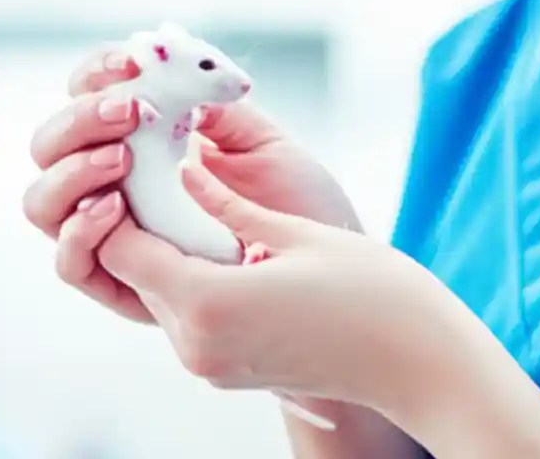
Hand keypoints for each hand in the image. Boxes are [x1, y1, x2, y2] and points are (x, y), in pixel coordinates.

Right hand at [22, 43, 361, 323]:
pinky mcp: (121, 285)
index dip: (99, 73)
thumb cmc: (296, 205)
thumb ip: (218, 108)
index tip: (134, 64)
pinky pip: (72, 263)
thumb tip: (172, 66)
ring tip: (120, 160)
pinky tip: (114, 208)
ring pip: (44, 202)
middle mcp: (114, 184)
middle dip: (80, 120)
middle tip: (130, 113)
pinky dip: (79, 233)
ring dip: (72, 173)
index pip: (89, 95)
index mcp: (143, 140)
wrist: (327, 276)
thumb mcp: (264, 145)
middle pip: (50, 145)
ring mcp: (112, 235)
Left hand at [97, 163, 539, 458]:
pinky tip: (229, 249)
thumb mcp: (297, 233)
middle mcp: (196, 345)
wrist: (417, 361)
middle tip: (170, 172)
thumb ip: (229, 204)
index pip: (121, 248)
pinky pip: (189, 319)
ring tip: (204, 208)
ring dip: (171, 254)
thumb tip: (186, 168)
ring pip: (161, 296)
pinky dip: (195, 283)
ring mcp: (210, 366)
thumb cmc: (372, 292)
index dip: (123, 205)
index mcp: (208, 304)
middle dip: (146, 225)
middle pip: (137, 273)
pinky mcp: (227, 372)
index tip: (144, 167)